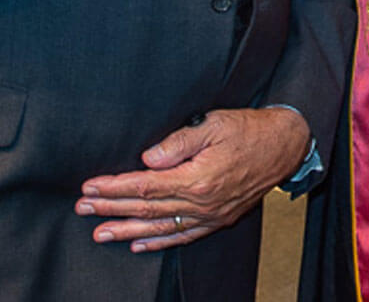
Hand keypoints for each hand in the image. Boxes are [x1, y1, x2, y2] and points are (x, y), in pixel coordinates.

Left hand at [75, 107, 310, 251]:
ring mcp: (210, 215)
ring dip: (127, 230)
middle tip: (83, 209)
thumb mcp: (213, 125)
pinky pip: (184, 235)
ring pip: (160, 227)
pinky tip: (138, 244)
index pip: (145, 185)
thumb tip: (147, 159)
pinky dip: (159, 242)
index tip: (90, 187)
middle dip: (111, 209)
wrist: (285, 145)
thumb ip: (177, 143)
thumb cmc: (249, 130)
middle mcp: (202, 202)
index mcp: (197, 178)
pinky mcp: (219, 219)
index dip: (114, 187)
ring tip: (100, 234)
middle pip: (147, 208)